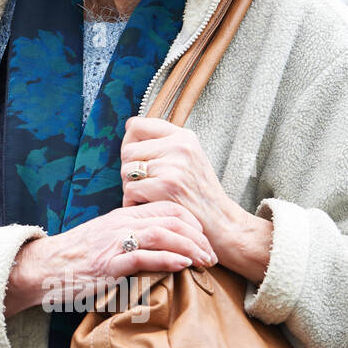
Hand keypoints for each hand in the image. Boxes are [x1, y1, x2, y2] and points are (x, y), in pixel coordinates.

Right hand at [4, 200, 215, 317]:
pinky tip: (183, 264)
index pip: (165, 208)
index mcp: (121, 216)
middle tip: (212, 255)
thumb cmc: (74, 259)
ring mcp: (113, 243)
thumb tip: (157, 247)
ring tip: (205, 261)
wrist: (42, 268)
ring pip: (161, 234)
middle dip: (198, 236)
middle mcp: (120, 224)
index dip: (191, 221)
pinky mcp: (107, 263)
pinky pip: (143, 256)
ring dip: (189, 247)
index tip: (205, 239)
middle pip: (169, 218)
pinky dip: (167, 258)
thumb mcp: (105, 241)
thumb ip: (129, 238)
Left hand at [120, 116, 271, 281]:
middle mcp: (180, 145)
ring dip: (132, 188)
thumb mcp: (187, 160)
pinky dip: (134, 203)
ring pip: (126, 171)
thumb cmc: (198, 194)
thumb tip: (129, 132)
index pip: (136, 125)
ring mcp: (174, 165)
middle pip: (127, 151)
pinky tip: (151, 206)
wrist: (222, 223)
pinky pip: (130, 190)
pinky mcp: (167, 185)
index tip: (137, 159)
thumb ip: (163, 146)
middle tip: (147, 185)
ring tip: (152, 196)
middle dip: (129, 171)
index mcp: (183, 136)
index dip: (129, 143)